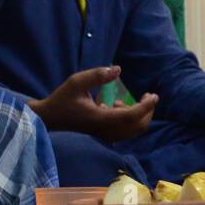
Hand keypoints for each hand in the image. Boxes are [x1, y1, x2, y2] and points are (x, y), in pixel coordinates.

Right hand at [28, 66, 158, 142]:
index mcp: (101, 118)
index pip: (132, 116)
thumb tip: (118, 69)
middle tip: (148, 95)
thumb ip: (97, 75)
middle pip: (138, 126)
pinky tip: (114, 106)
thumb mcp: (77, 82)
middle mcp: (106, 130)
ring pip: (133, 130)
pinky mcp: (104, 135)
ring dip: (138, 115)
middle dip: (148, 110)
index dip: (146, 106)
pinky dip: (129, 118)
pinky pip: (125, 131)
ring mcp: (106, 134)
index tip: (153, 94)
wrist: (50, 119)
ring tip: (122, 100)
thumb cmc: (62, 99)